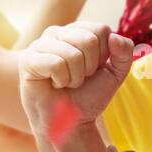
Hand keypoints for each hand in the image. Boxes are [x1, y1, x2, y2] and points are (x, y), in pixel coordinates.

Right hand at [19, 22, 135, 140]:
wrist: (71, 122)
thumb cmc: (89, 95)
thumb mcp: (115, 73)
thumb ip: (124, 53)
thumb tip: (114, 38)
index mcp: (78, 31)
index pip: (101, 29)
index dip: (103, 55)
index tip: (94, 69)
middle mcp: (58, 33)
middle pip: (88, 40)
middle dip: (90, 68)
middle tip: (79, 78)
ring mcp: (40, 44)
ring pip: (73, 54)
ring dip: (76, 77)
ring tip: (66, 83)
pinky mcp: (28, 59)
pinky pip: (56, 64)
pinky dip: (61, 81)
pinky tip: (54, 85)